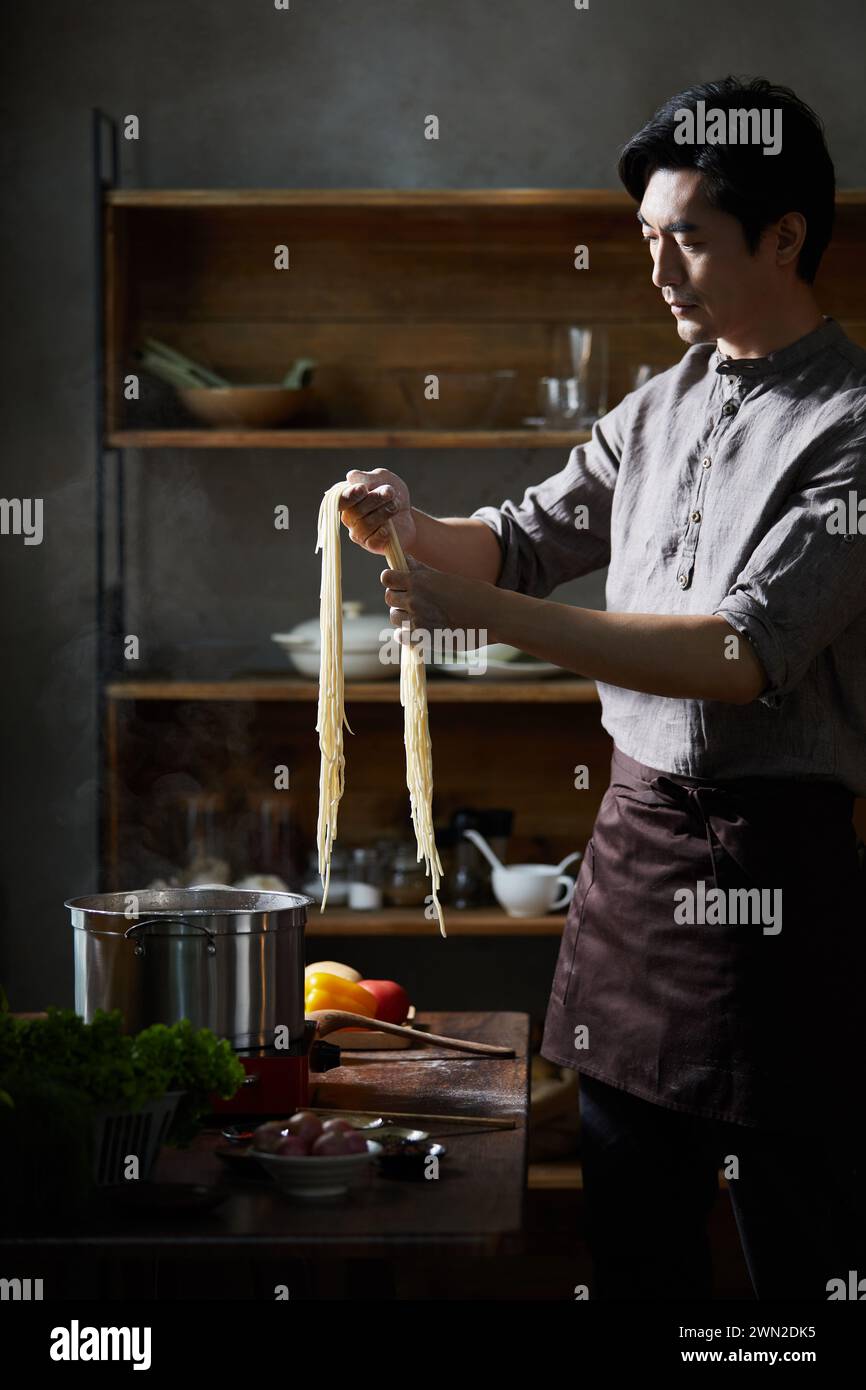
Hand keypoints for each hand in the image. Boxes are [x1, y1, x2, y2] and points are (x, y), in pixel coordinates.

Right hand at [338, 468, 415, 554]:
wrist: (409, 514)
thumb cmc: (392, 495)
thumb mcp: (384, 479)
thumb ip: (368, 477)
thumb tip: (351, 476)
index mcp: (348, 500)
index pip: (340, 501)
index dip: (350, 495)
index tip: (363, 488)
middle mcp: (350, 517)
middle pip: (355, 511)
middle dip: (375, 499)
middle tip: (390, 491)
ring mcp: (359, 532)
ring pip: (366, 525)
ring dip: (384, 512)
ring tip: (396, 504)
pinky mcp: (371, 544)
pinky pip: (373, 540)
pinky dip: (383, 532)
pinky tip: (390, 528)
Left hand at [380, 560, 499, 645]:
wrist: (492, 616)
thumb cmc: (472, 593)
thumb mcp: (445, 577)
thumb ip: (421, 570)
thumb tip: (404, 558)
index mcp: (419, 581)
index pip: (387, 578)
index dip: (392, 580)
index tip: (400, 582)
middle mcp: (414, 600)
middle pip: (389, 598)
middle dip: (398, 598)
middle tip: (413, 600)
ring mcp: (418, 620)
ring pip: (394, 617)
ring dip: (403, 616)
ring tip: (418, 615)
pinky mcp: (424, 638)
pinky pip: (400, 636)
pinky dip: (405, 634)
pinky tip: (417, 629)